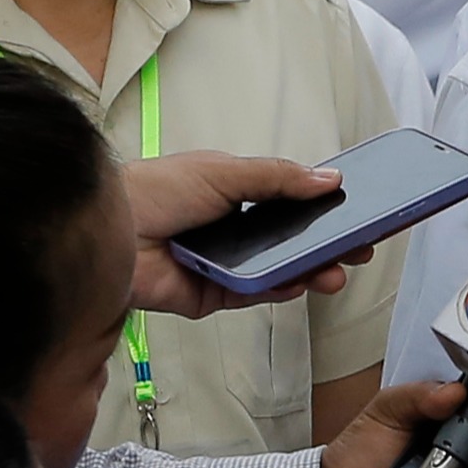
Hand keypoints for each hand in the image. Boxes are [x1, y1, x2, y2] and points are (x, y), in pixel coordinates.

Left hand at [121, 150, 350, 317]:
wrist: (107, 230)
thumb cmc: (151, 190)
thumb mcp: (223, 171)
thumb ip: (278, 177)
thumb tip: (328, 178)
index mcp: (233, 192)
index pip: (290, 201)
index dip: (323, 208)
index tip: (356, 211)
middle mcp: (231, 229)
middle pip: (291, 241)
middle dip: (327, 245)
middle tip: (360, 247)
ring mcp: (224, 264)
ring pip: (279, 271)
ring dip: (310, 271)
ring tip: (335, 270)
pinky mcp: (212, 295)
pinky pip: (254, 296)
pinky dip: (279, 290)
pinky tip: (299, 283)